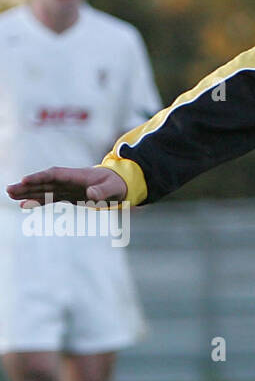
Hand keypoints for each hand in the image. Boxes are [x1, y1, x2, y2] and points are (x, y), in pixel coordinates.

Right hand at [7, 166, 127, 205]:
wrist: (118, 185)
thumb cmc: (116, 184)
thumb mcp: (113, 188)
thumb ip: (102, 191)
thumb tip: (90, 194)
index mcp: (76, 175)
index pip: (54, 175)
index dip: (39, 178)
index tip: (24, 180)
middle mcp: (67, 180)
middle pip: (43, 182)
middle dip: (26, 186)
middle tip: (9, 189)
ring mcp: (65, 188)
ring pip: (42, 190)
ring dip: (27, 193)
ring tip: (10, 195)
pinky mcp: (66, 196)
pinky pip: (48, 198)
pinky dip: (36, 201)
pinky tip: (23, 205)